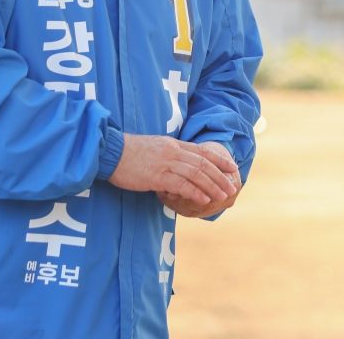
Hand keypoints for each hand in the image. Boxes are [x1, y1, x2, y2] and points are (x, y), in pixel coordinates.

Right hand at [108, 134, 236, 207]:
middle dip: (221, 177)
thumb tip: (181, 166)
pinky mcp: (157, 176)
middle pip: (204, 164)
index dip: (221, 160)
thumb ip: (169, 155)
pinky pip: (181, 185)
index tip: (233, 168)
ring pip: (197, 174)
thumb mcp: (154, 148)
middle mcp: (173, 152)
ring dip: (212, 186)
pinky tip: (204, 200)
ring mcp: (166, 163)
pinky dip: (195, 192)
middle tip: (232, 188)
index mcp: (174, 144)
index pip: (203, 151)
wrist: (109, 151)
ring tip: (223, 196)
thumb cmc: (129, 153)